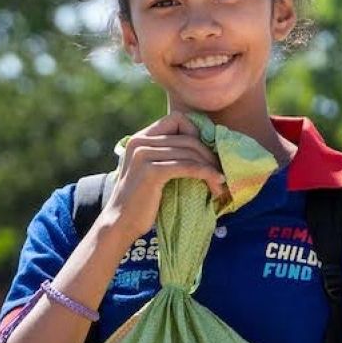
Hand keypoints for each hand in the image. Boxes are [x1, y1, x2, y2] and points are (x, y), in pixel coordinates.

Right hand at [103, 113, 224, 242]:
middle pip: (188, 137)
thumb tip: (203, 148)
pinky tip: (215, 182)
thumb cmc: (141, 202)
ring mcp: (144, 155)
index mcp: (140, 138)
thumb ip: (167, 155)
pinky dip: (206, 173)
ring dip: (211, 167)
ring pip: (190, 152)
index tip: (205, 154)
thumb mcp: (152, 170)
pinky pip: (188, 166)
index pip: (177, 119)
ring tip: (220, 183)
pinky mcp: (151, 171)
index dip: (196, 133)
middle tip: (220, 171)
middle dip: (209, 154)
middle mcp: (140, 142)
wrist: (120, 223)